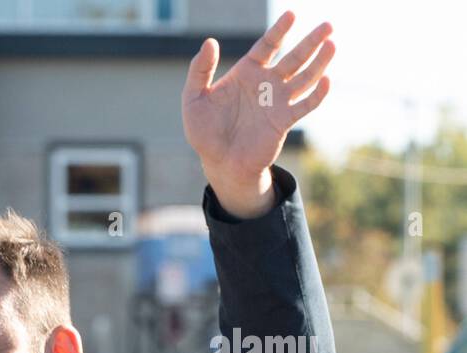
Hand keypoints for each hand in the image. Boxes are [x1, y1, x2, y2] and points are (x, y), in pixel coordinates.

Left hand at [182, 10, 334, 217]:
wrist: (218, 162)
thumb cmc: (204, 131)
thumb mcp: (194, 99)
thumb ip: (199, 71)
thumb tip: (210, 42)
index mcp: (247, 73)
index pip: (267, 46)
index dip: (280, 30)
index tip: (292, 14)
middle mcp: (267, 83)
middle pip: (294, 58)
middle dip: (311, 42)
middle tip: (328, 25)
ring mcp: (278, 101)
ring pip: (304, 77)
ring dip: (319, 62)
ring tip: (332, 45)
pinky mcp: (284, 121)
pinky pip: (304, 105)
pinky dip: (317, 94)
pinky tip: (326, 81)